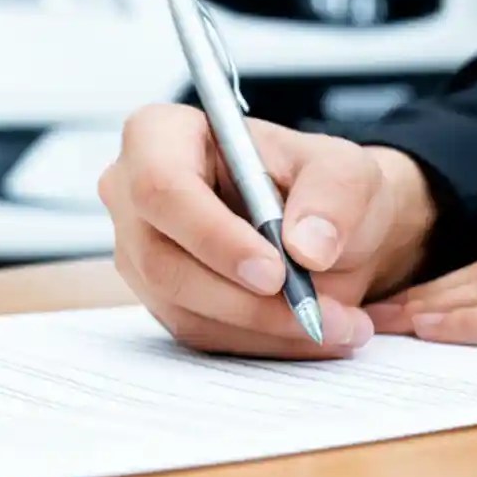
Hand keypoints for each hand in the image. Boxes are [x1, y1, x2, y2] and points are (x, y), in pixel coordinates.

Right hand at [98, 103, 436, 359]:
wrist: (321, 227)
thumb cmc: (317, 184)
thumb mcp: (344, 170)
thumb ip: (334, 195)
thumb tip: (308, 246)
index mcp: (160, 135)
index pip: (161, 187)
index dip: (212, 235)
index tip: (275, 271)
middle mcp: (132, 195)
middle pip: (164, 261)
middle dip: (246, 299)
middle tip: (318, 312)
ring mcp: (139, 251)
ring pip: (183, 308)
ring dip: (264, 327)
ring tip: (338, 324)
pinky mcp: (160, 298)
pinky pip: (199, 333)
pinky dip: (260, 341)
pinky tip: (310, 330)